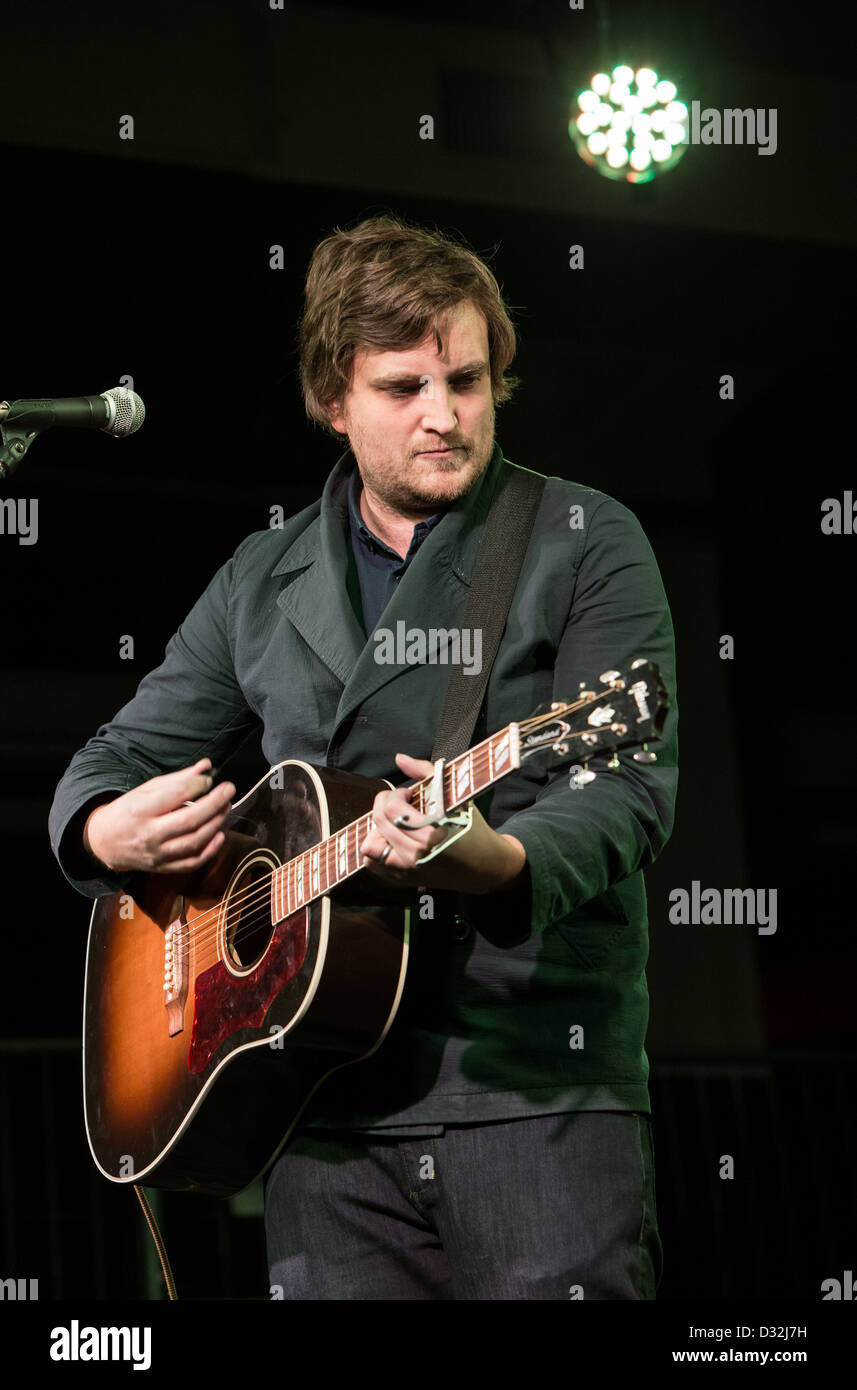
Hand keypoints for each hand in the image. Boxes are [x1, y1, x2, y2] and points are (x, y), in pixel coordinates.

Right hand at [83, 758, 235, 873]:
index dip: (198, 785)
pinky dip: (210, 850)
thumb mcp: (146, 789)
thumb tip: (207, 766)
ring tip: (226, 808)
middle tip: (228, 790)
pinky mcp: (163, 867)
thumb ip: (178, 779)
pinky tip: (220, 834)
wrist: (105, 842)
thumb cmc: (128, 811)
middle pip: (190, 820)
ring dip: (216, 823)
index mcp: (141, 809)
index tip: (208, 780)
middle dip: (215, 803)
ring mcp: (157, 854)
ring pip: (194, 842)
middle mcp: (149, 834)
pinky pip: (192, 862)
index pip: (176, 795)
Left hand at [359, 753, 526, 894]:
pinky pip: (372, 863)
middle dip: (385, 804)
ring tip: (395, 823)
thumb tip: (399, 758)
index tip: (409, 794)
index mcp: (430, 834)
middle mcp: (415, 855)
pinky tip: (391, 839)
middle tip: (400, 802)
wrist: (486, 866)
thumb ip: (425, 772)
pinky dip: (377, 849)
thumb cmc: (472, 829)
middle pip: (379, 822)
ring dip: (378, 828)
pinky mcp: (403, 879)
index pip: (392, 809)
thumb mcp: (456, 797)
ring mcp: (407, 870)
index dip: (397, 794)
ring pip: (369, 844)